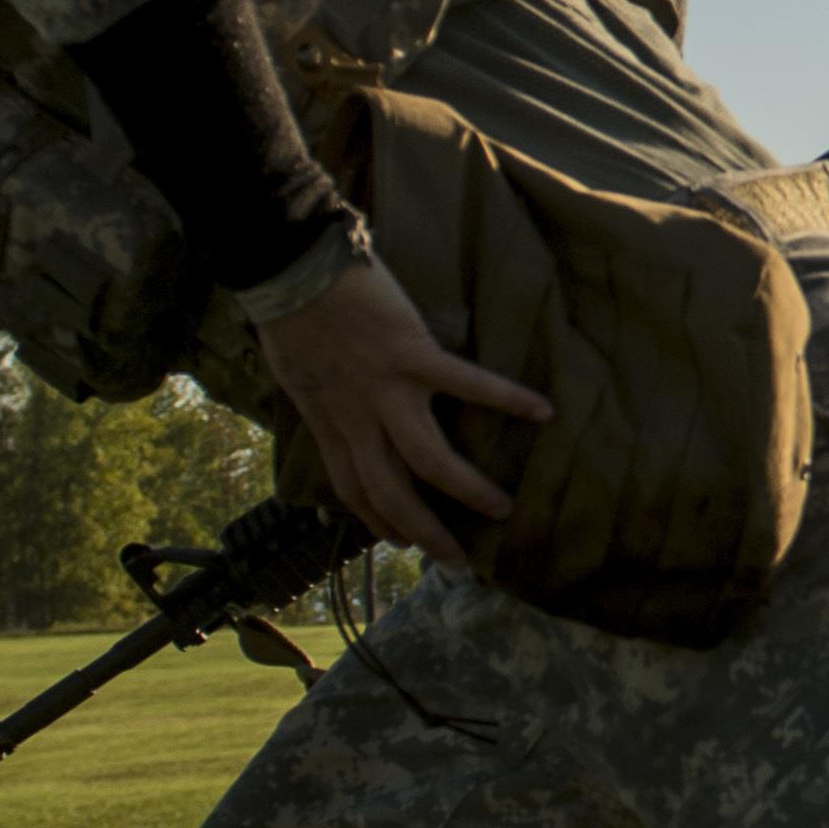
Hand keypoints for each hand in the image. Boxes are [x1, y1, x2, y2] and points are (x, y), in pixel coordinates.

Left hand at [252, 256, 547, 562]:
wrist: (289, 266)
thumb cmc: (287, 311)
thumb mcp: (294, 373)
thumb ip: (320, 398)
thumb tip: (331, 408)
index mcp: (328, 422)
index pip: (354, 490)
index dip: (379, 522)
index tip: (402, 543)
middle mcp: (357, 417)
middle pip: (393, 493)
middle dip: (426, 534)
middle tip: (458, 561)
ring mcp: (386, 388)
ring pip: (429, 460)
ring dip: (467, 490)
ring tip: (501, 508)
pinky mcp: (411, 353)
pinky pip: (465, 384)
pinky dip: (506, 398)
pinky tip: (542, 410)